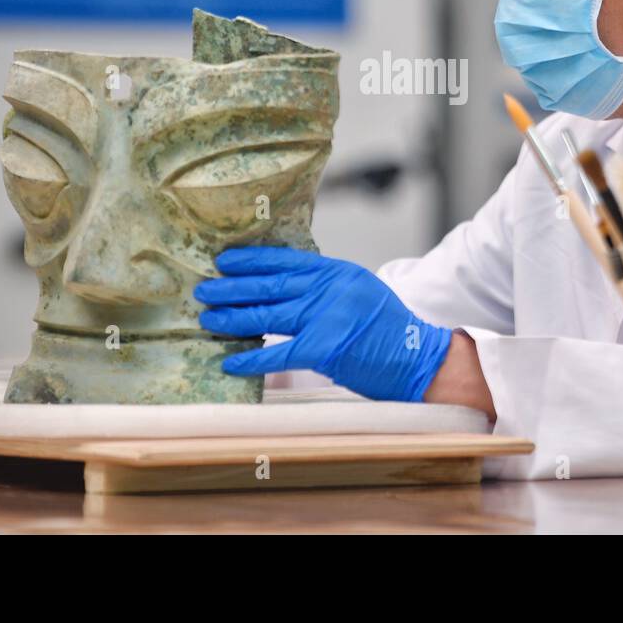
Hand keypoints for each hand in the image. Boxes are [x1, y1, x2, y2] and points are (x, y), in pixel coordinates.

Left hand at [194, 247, 452, 402]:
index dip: (252, 260)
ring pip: (268, 315)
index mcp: (337, 271)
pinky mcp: (325, 349)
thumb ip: (325, 287)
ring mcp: (327, 317)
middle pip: (271, 285)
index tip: (225, 260)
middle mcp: (329, 289)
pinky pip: (278, 354)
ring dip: (233, 318)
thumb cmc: (388, 329)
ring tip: (208, 319)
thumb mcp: (359, 291)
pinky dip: (251, 360)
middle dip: (233, 288)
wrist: (417, 357)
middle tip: (204, 289)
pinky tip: (230, 362)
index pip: (286, 260)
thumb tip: (283, 289)